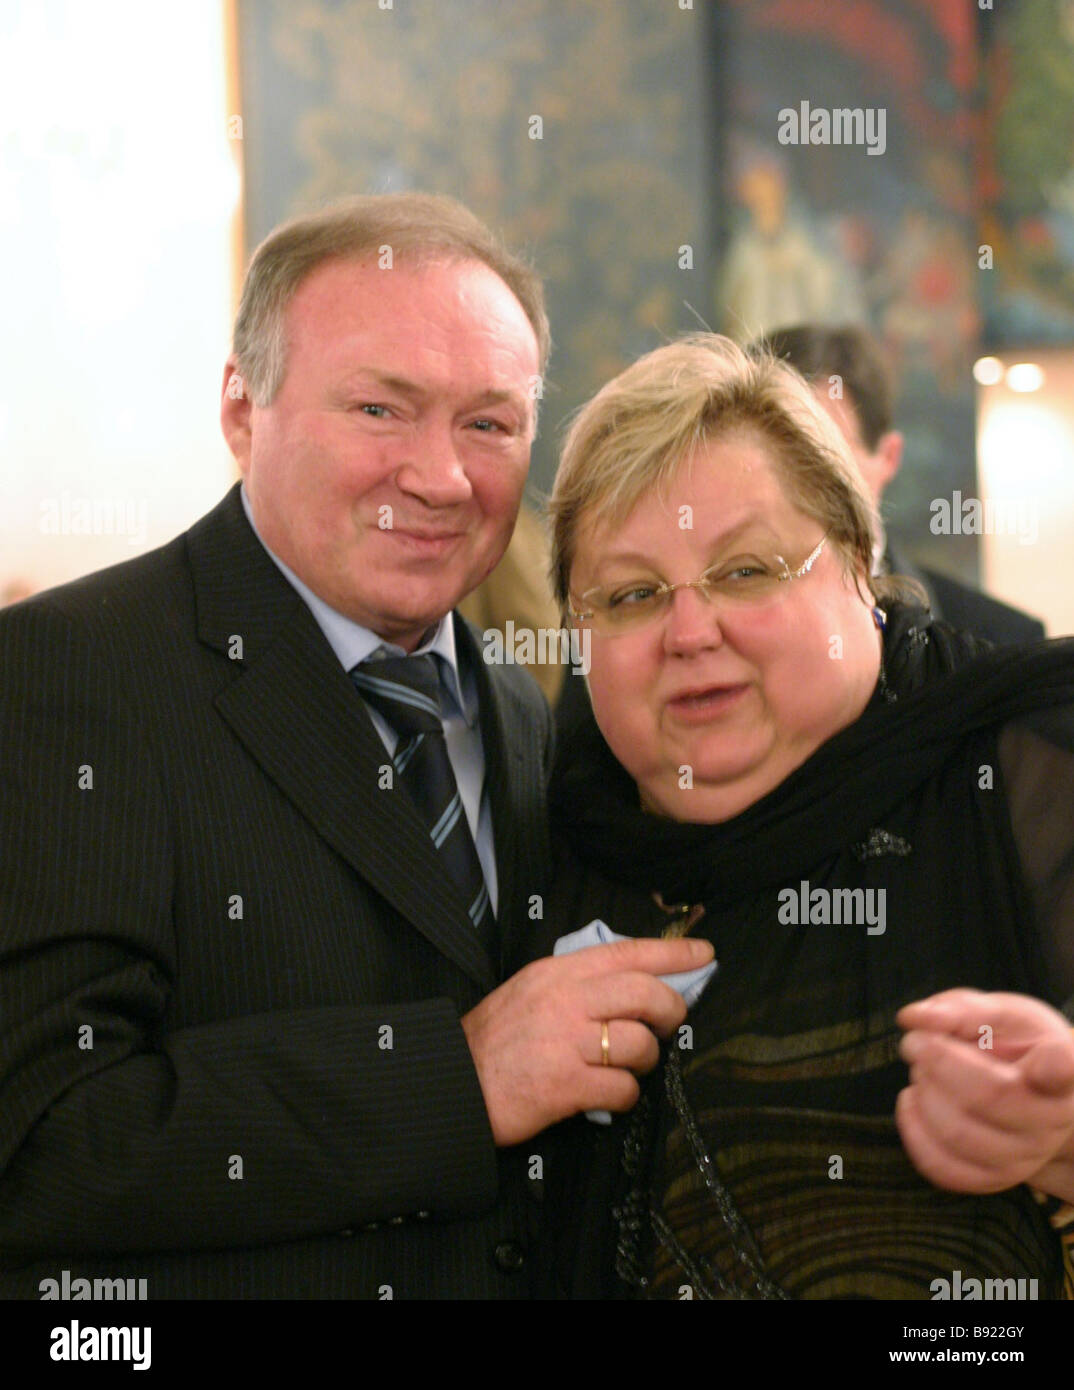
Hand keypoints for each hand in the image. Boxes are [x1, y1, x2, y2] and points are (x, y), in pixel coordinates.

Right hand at [462, 936, 713, 1145]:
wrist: (453, 1083)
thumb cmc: (495, 1040)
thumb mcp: (530, 991)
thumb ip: (575, 984)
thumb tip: (631, 984)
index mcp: (557, 972)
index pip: (626, 952)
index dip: (673, 953)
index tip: (706, 954)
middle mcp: (565, 1000)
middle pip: (645, 994)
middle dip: (671, 1010)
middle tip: (671, 1023)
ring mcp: (567, 1041)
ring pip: (640, 1043)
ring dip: (646, 1059)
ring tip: (628, 1066)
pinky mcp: (567, 1084)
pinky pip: (623, 1088)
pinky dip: (625, 1095)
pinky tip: (610, 1095)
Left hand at [895, 988, 1073, 1195]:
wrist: (1030, 1096)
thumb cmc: (1015, 1046)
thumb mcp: (1000, 1014)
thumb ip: (960, 1009)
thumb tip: (912, 1018)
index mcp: (1060, 1066)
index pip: (1062, 1071)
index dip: (1057, 1066)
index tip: (1057, 1056)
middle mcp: (1051, 1119)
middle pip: (989, 1096)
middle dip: (937, 1062)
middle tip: (916, 1042)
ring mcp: (1025, 1156)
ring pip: (959, 1135)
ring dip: (924, 1093)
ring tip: (920, 1070)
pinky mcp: (994, 1179)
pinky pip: (943, 1167)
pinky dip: (914, 1131)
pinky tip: (911, 1101)